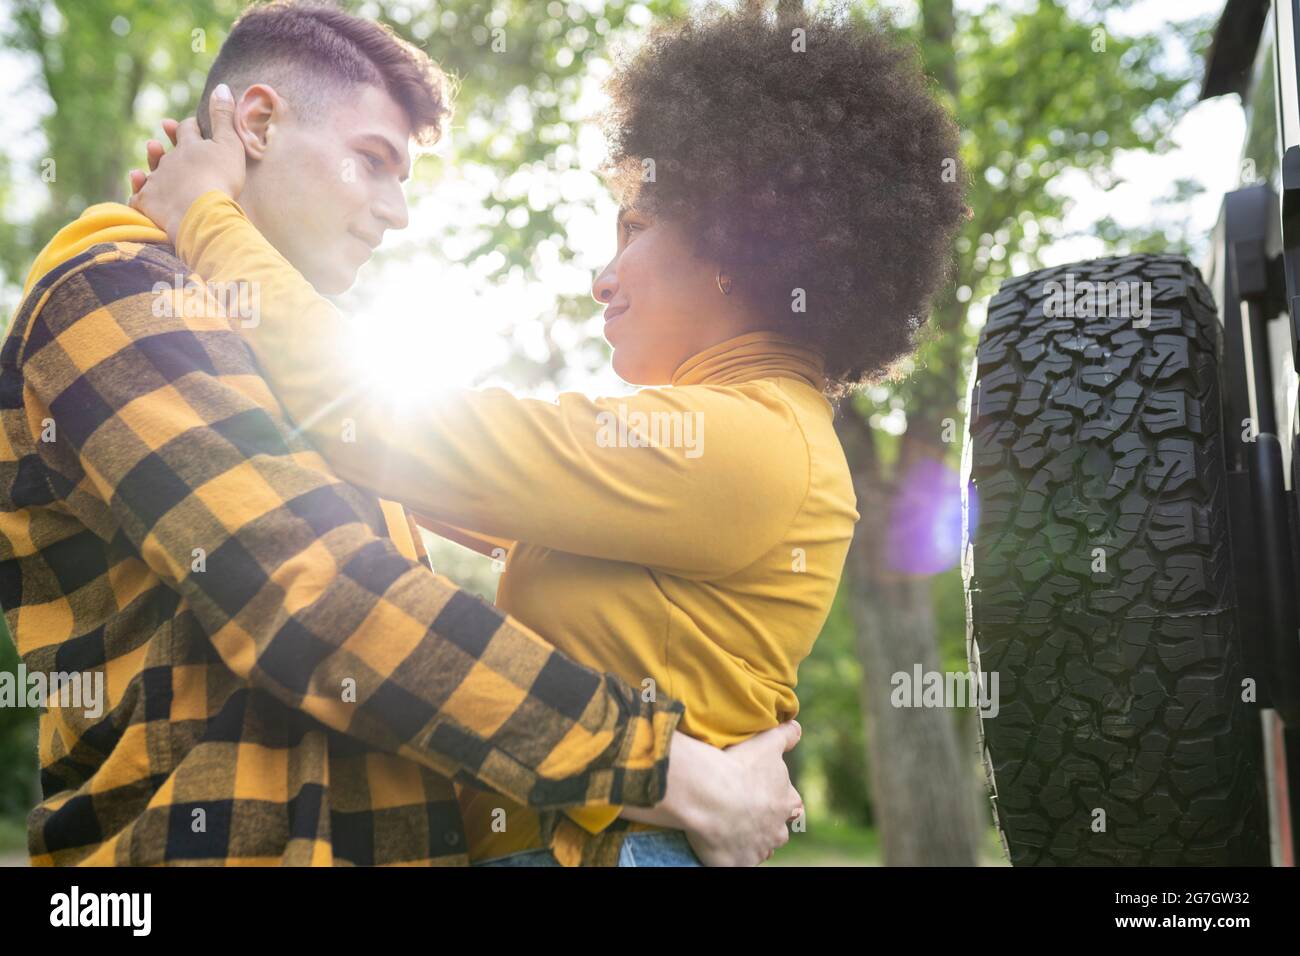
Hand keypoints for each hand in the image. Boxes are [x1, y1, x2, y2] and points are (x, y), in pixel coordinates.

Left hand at [128, 84, 245, 240]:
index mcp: (189, 146)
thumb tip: (220, 86)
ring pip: (150, 174)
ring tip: (142, 170)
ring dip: (147, 170)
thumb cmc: (220, 178)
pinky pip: (139, 198)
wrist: (201, 211)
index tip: (191, 127)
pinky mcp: (147, 202)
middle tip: (156, 144)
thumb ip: (223, 117)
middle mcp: (169, 161)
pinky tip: (138, 196)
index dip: (189, 128)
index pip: (187, 130)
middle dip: (162, 148)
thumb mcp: (229, 144)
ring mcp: (156, 181)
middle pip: (165, 152)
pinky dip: (139, 196)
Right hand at [622, 721, 803, 865]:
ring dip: (752, 840)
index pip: (793, 803)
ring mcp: (759, 849)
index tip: (766, 793)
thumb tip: (797, 727)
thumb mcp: (767, 743)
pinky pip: (739, 862)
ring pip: (761, 848)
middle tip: (747, 812)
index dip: (781, 798)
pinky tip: (720, 841)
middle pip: (778, 830)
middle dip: (768, 823)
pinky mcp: (739, 863)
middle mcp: (777, 829)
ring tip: (732, 827)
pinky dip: (733, 854)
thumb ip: (785, 735)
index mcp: (787, 801)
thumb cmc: (739, 767)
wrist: (710, 796)